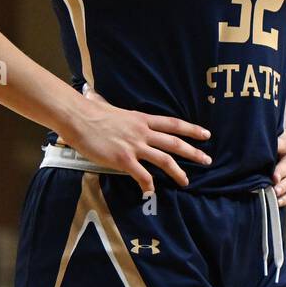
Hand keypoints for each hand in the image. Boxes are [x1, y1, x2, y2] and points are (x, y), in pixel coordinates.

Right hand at [64, 86, 211, 194]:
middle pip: (174, 143)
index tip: (206, 134)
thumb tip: (94, 95)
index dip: (191, 129)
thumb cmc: (89, 111)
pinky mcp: (123, 159)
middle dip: (193, 152)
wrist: (77, 117)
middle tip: (208, 159)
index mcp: (142, 119)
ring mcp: (134, 146)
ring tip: (186, 181)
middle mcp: (142, 132)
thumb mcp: (107, 106)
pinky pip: (142, 174)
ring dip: (178, 171)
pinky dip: (149, 184)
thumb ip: (108, 105)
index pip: (173, 124)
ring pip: (164, 159)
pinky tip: (151, 191)